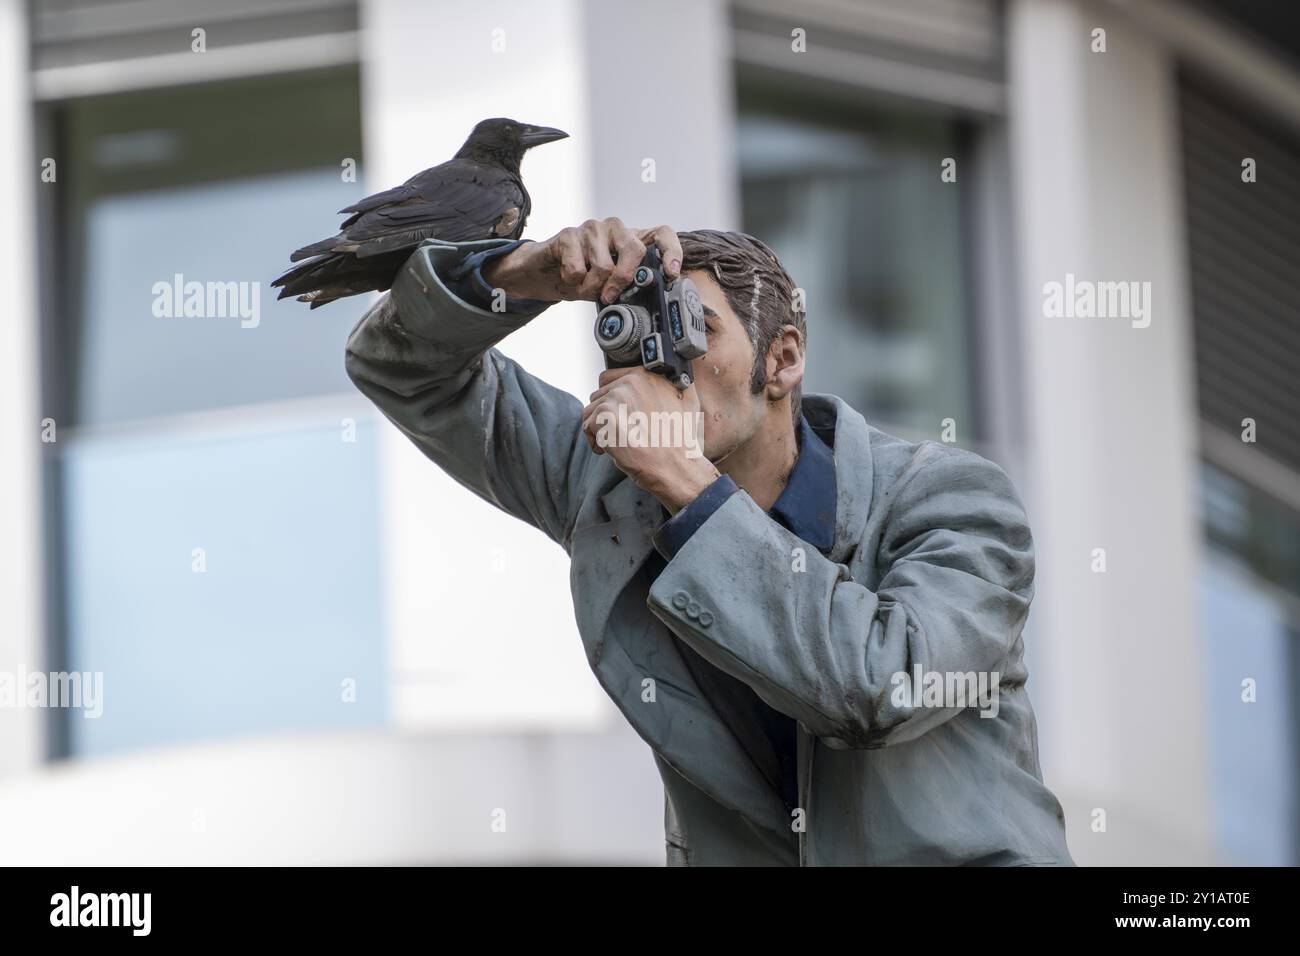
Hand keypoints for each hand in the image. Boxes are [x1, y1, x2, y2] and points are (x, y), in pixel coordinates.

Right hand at [483, 218, 682, 304]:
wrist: (543, 273)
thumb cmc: (582, 277)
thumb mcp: (610, 285)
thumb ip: (628, 286)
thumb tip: (646, 299)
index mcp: (631, 239)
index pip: (661, 234)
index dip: (671, 251)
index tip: (671, 273)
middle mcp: (615, 229)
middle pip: (634, 249)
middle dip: (622, 280)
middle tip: (608, 296)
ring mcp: (592, 229)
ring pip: (604, 265)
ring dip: (591, 287)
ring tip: (583, 287)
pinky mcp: (569, 234)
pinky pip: (578, 268)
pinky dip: (573, 282)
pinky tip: (568, 278)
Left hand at [580, 367, 719, 512]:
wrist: (676, 466)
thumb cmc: (681, 441)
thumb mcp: (688, 401)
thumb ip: (673, 383)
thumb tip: (667, 375)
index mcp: (649, 374)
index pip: (610, 377)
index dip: (613, 400)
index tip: (623, 417)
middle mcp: (632, 381)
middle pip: (599, 394)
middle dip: (606, 415)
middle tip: (622, 433)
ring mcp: (617, 396)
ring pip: (591, 409)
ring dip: (599, 428)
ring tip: (617, 443)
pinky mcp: (605, 414)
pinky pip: (587, 424)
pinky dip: (594, 441)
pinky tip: (610, 450)